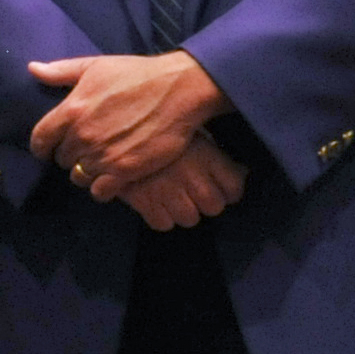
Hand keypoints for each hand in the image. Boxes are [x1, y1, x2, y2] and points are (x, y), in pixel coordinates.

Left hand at [28, 51, 229, 200]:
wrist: (178, 90)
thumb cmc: (136, 74)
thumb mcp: (94, 66)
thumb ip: (60, 71)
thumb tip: (32, 69)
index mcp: (71, 110)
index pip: (40, 139)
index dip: (41, 146)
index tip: (48, 148)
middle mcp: (83, 136)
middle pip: (62, 159)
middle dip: (70, 155)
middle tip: (85, 148)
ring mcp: (103, 155)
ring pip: (78, 176)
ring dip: (86, 171)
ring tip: (99, 162)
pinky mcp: (125, 171)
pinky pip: (99, 192)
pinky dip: (102, 187)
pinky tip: (111, 177)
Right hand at [117, 133, 247, 230]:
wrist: (112, 131)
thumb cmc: (157, 129)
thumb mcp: (191, 133)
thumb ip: (215, 155)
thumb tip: (242, 172)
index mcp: (206, 156)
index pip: (234, 188)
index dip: (230, 191)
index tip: (222, 188)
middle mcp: (192, 177)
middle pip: (214, 207)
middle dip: (207, 203)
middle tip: (195, 194)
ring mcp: (169, 192)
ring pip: (189, 219)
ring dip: (183, 212)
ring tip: (173, 197)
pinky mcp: (145, 203)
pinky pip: (163, 224)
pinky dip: (160, 217)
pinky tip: (155, 202)